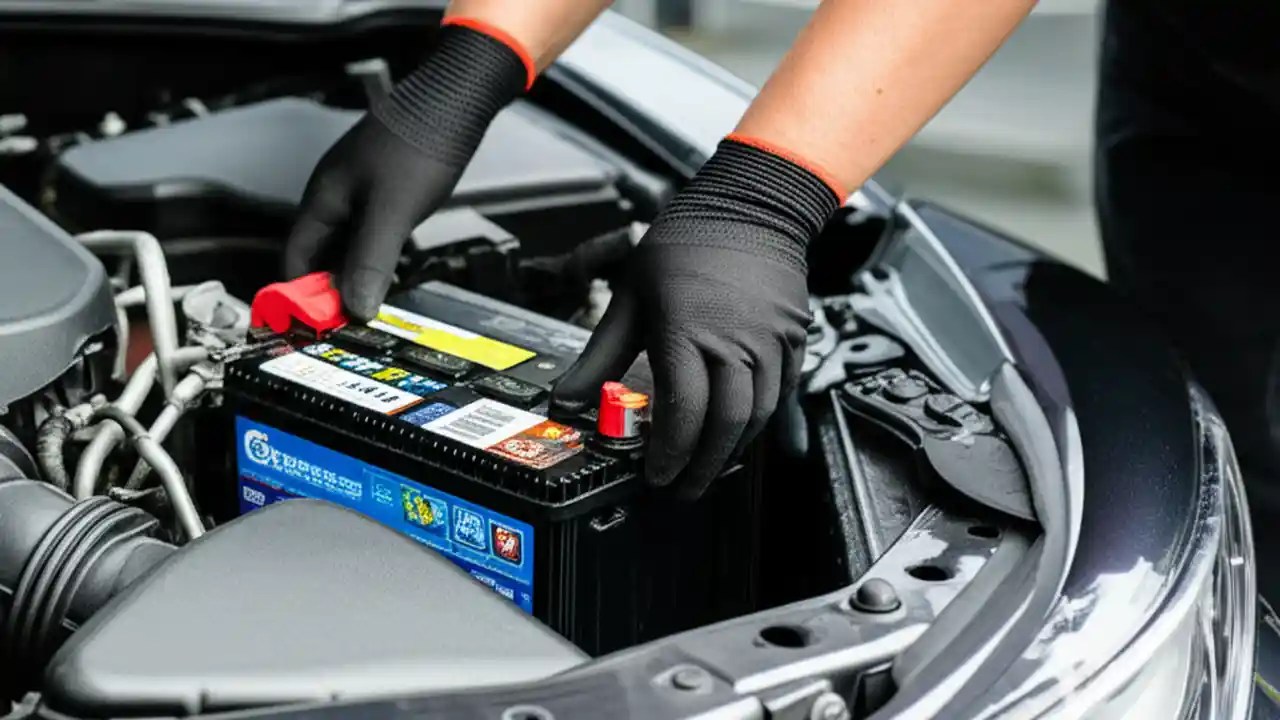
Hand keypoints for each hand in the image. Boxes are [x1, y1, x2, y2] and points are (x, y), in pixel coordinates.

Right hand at [284, 20, 531, 320]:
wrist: (453, 101)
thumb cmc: (418, 144)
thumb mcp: (392, 213)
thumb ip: (370, 260)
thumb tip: (355, 307)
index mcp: (322, 199)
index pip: (295, 258)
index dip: (300, 294)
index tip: (314, 323)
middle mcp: (334, 196)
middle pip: (319, 256)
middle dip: (329, 290)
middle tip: (347, 322)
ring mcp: (359, 192)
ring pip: (346, 245)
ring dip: (354, 274)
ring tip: (368, 305)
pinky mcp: (384, 190)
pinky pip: (368, 233)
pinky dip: (373, 256)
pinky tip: (389, 272)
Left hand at [551, 137, 841, 497]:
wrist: (750, 202)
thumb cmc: (687, 241)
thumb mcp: (630, 297)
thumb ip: (600, 357)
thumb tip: (569, 399)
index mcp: (689, 332)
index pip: (684, 414)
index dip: (669, 454)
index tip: (654, 474)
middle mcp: (736, 342)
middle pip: (727, 427)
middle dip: (703, 467)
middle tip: (682, 487)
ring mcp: (771, 343)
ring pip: (758, 416)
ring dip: (732, 449)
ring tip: (707, 465)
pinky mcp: (793, 339)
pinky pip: (781, 393)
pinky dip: (758, 419)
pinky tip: (737, 429)